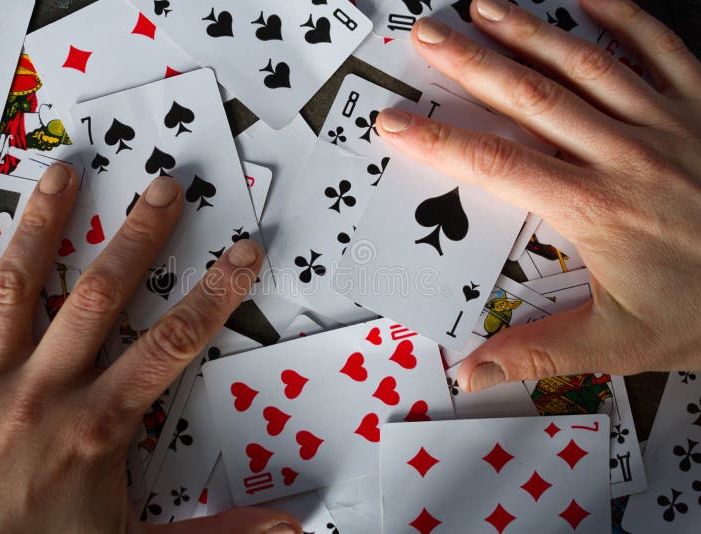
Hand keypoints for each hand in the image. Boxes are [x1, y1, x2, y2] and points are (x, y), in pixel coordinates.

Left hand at [0, 164, 300, 533]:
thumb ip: (216, 531)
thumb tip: (281, 529)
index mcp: (97, 426)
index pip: (174, 344)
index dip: (215, 294)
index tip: (239, 256)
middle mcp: (42, 395)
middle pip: (100, 297)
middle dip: (138, 238)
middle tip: (162, 190)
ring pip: (15, 288)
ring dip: (42, 227)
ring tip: (63, 176)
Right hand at [376, 0, 700, 389]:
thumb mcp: (619, 346)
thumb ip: (538, 352)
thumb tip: (469, 372)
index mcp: (593, 209)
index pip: (495, 165)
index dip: (437, 140)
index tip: (395, 122)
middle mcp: (624, 156)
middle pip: (532, 99)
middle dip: (471, 63)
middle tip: (427, 35)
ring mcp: (666, 125)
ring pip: (584, 66)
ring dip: (529, 33)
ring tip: (483, 7)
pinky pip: (660, 49)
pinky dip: (622, 18)